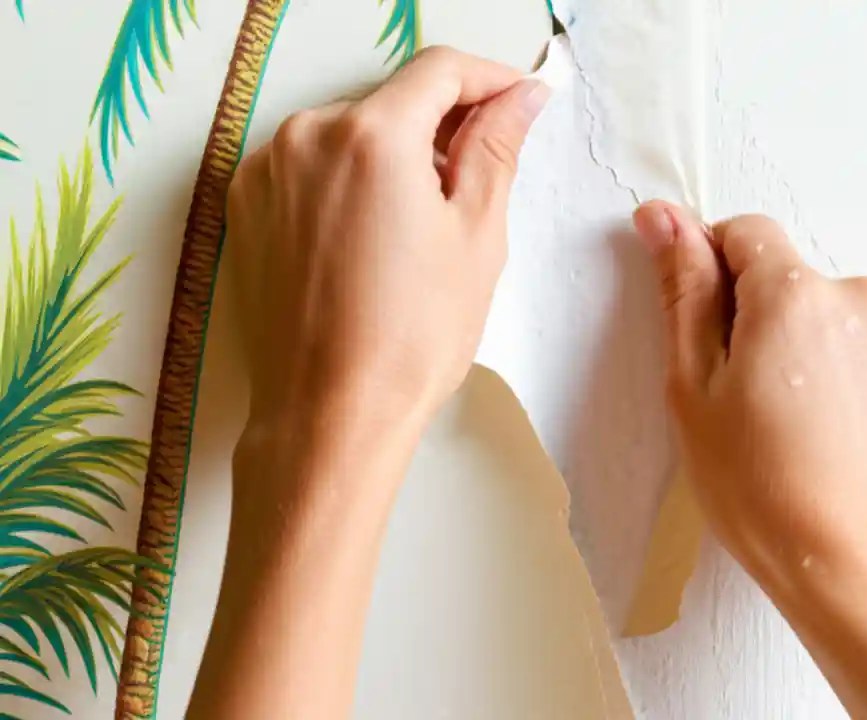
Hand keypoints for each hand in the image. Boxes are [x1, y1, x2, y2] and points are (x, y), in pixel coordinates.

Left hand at [227, 47, 550, 480]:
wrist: (331, 414)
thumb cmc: (410, 337)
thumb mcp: (476, 236)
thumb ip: (495, 148)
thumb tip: (519, 97)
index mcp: (371, 137)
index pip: (440, 70)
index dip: (490, 78)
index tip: (519, 99)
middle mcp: (306, 136)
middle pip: (392, 100)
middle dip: (443, 124)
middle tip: (483, 176)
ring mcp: (267, 170)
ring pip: (352, 133)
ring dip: (396, 154)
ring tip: (426, 222)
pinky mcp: (248, 205)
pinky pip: (313, 166)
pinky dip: (351, 180)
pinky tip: (377, 237)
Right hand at [633, 202, 866, 718]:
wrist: (851, 566)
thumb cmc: (761, 488)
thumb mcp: (695, 386)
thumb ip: (684, 290)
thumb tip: (663, 217)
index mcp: (796, 294)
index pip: (744, 231)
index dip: (709, 266)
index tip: (697, 319)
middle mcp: (858, 300)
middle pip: (786, 277)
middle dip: (753, 316)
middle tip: (734, 394)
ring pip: (823, 316)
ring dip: (796, 347)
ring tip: (781, 424)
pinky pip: (858, 352)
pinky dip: (833, 377)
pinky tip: (818, 435)